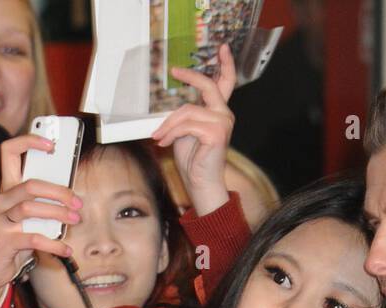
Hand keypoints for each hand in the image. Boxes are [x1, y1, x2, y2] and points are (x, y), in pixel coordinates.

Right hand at [0, 132, 81, 307]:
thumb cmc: (12, 241)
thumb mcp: (27, 220)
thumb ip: (43, 207)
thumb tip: (71, 200)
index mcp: (7, 188)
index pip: (9, 152)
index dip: (29, 142)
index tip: (52, 145)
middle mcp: (1, 200)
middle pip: (30, 184)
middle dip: (58, 191)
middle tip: (76, 202)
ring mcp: (0, 220)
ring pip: (30, 208)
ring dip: (57, 214)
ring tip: (75, 221)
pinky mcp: (4, 241)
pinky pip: (33, 238)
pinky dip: (54, 244)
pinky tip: (66, 249)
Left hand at [153, 43, 236, 216]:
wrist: (201, 183)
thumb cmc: (194, 159)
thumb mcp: (186, 130)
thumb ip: (186, 113)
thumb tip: (170, 104)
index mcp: (219, 111)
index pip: (226, 83)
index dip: (226, 64)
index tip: (222, 47)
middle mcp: (224, 114)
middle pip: (208, 86)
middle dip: (190, 76)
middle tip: (174, 70)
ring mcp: (222, 123)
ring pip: (188, 111)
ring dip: (168, 124)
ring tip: (158, 136)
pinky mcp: (216, 133)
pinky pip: (186, 124)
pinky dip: (171, 133)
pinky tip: (163, 142)